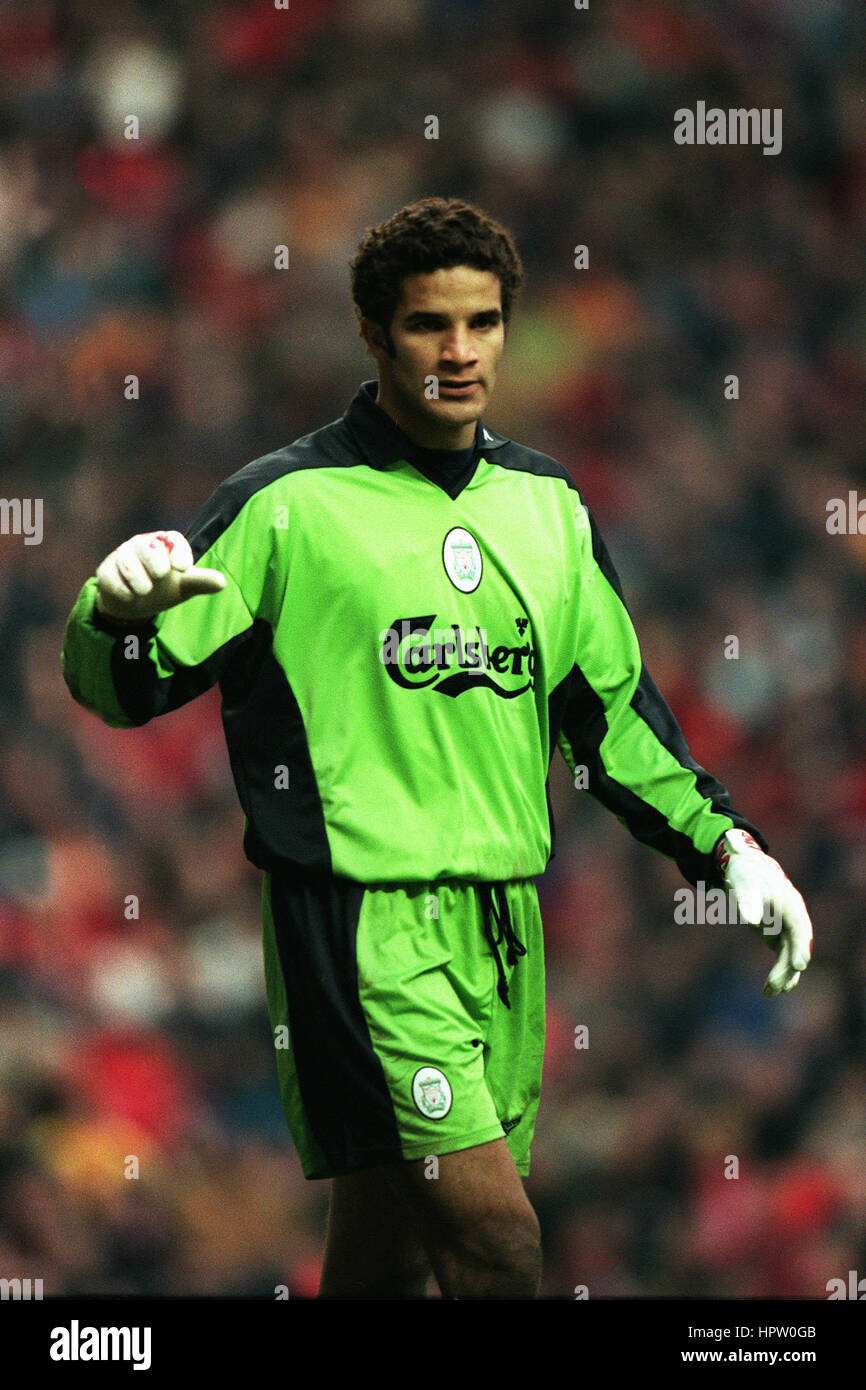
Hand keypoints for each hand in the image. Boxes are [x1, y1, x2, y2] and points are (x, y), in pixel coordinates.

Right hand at [95, 530, 226, 622]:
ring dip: (138, 580)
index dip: (178, 551)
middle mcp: (143, 544)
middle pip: (147, 545)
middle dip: (155, 561)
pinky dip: (123, 591)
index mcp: (165, 544)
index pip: (173, 540)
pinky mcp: (106, 570)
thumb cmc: (164, 588)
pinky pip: (111, 578)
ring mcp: (123, 555)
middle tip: (160, 575)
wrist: (135, 603)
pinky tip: (130, 596)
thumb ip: (200, 582)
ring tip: (145, 591)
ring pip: (127, 561)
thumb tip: (222, 582)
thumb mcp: (184, 586)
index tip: (182, 568)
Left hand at [715, 829, 812, 996]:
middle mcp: (794, 920)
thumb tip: (749, 919)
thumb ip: (748, 902)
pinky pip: (782, 957)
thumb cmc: (747, 875)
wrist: (747, 869)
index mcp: (791, 906)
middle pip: (796, 947)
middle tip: (774, 988)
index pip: (800, 931)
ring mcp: (788, 929)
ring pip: (789, 955)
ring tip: (769, 993)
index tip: (798, 965)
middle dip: (787, 968)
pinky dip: (778, 971)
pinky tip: (770, 988)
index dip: (800, 948)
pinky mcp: (778, 935)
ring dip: (782, 975)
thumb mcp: (745, 885)